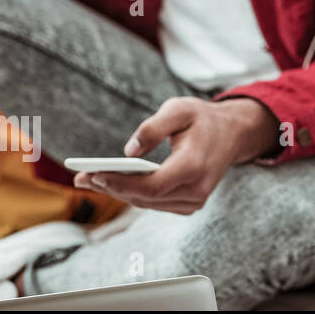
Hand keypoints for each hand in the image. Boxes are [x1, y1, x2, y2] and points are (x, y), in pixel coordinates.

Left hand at [72, 97, 278, 214]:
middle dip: (111, 188)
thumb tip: (127, 151)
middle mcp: (197, 189)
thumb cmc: (203, 119)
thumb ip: (154, 127)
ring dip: (118, 192)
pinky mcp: (190, 204)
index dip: (120, 184)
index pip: (151, 186)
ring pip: (147, 204)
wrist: (233, 133)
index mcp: (195, 165)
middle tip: (81, 178)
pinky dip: (134, 194)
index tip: (94, 175)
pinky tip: (113, 183)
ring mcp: (195, 200)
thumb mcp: (179, 109)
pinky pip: (155, 203)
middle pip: (145, 198)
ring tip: (90, 180)